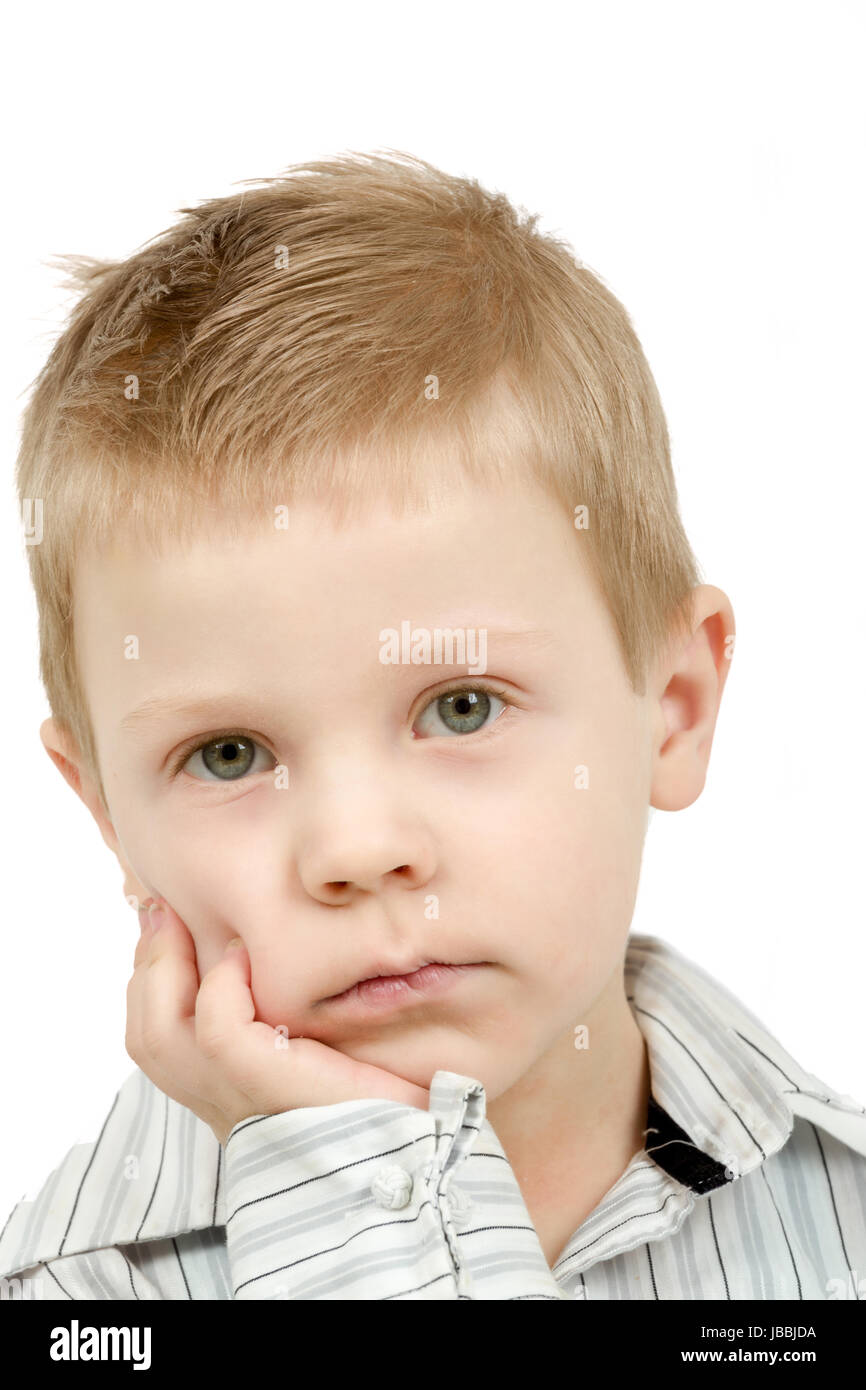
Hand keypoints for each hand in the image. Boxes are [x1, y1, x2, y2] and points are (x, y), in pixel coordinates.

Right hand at [126, 898, 431, 1144]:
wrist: (420, 1148)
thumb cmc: (386, 1101)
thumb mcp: (327, 1049)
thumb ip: (293, 1017)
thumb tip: (270, 952)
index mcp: (232, 1099)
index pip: (159, 1043)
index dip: (150, 983)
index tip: (163, 925)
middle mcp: (226, 1107)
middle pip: (147, 1037)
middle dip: (147, 966)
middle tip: (159, 909)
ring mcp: (242, 1104)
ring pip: (159, 1036)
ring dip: (164, 969)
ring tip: (184, 921)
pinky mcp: (272, 1088)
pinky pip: (220, 1033)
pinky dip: (222, 988)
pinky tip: (245, 957)